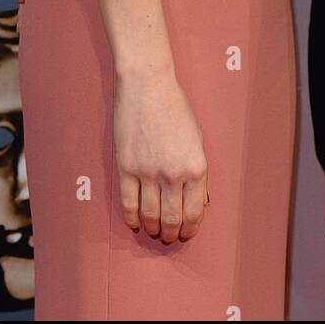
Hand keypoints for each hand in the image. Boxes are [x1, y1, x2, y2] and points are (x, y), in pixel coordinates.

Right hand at [113, 72, 209, 243]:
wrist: (148, 86)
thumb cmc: (176, 108)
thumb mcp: (198, 139)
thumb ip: (198, 172)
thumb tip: (198, 201)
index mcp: (196, 167)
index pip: (194, 212)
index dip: (190, 229)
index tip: (187, 234)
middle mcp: (174, 174)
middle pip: (172, 219)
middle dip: (172, 234)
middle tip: (170, 237)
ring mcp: (148, 172)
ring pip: (150, 216)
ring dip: (153, 229)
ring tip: (155, 232)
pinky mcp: (126, 168)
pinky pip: (128, 203)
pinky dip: (132, 219)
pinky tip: (136, 223)